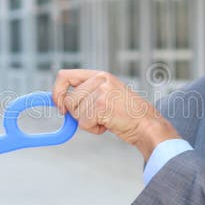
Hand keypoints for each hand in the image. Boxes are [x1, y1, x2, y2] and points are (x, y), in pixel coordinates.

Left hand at [52, 69, 178, 160]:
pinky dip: (94, 129)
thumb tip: (60, 102)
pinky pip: (84, 123)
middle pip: (70, 100)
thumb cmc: (126, 114)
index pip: (65, 76)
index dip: (57, 92)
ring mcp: (101, 91)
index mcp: (100, 75)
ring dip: (89, 122)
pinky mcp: (101, 105)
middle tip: (99, 116)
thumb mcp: (106, 96)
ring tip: (107, 119)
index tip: (59, 106)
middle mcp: (100, 80)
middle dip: (79, 114)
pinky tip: (109, 124)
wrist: (147, 124)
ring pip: (76, 113)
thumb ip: (86, 94)